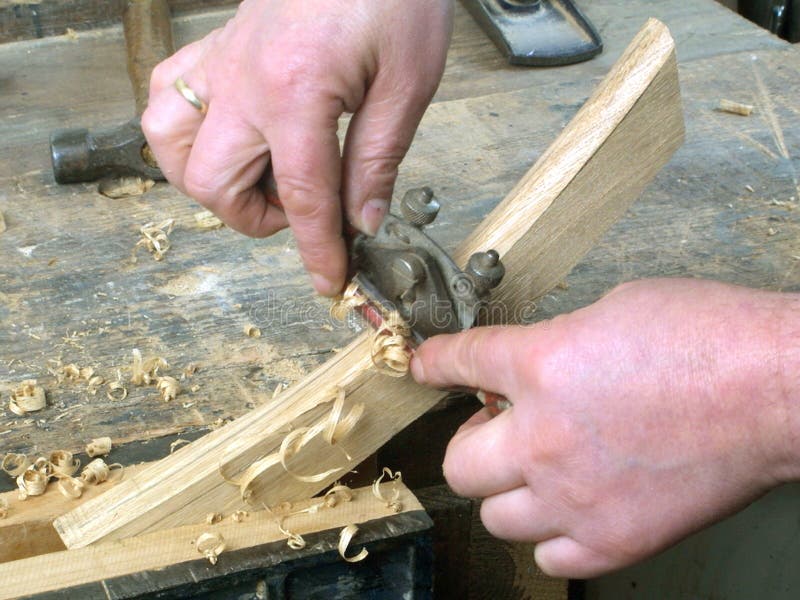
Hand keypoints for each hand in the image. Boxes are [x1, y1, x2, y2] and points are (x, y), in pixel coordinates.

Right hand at [142, 0, 452, 294]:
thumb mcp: (408, 83)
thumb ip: (377, 158)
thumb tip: (361, 219)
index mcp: (297, 92)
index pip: (302, 197)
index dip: (316, 250)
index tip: (328, 278)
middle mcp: (244, 79)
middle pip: (216, 184)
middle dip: (259, 218)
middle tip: (305, 211)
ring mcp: (222, 58)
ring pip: (169, 142)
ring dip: (209, 180)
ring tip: (260, 178)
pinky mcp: (218, 43)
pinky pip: (168, 94)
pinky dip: (184, 129)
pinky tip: (227, 135)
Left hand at [411, 279, 799, 576]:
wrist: (777, 389)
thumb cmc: (710, 338)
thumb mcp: (612, 310)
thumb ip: (556, 344)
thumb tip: (534, 366)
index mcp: (540, 365)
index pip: (458, 363)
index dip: (434, 365)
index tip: (426, 369)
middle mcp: (544, 438)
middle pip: (458, 461)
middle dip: (468, 442)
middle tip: (495, 430)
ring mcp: (575, 497)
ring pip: (493, 517)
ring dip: (504, 492)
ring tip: (533, 473)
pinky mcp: (614, 539)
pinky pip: (549, 557)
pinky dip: (549, 535)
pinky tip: (568, 511)